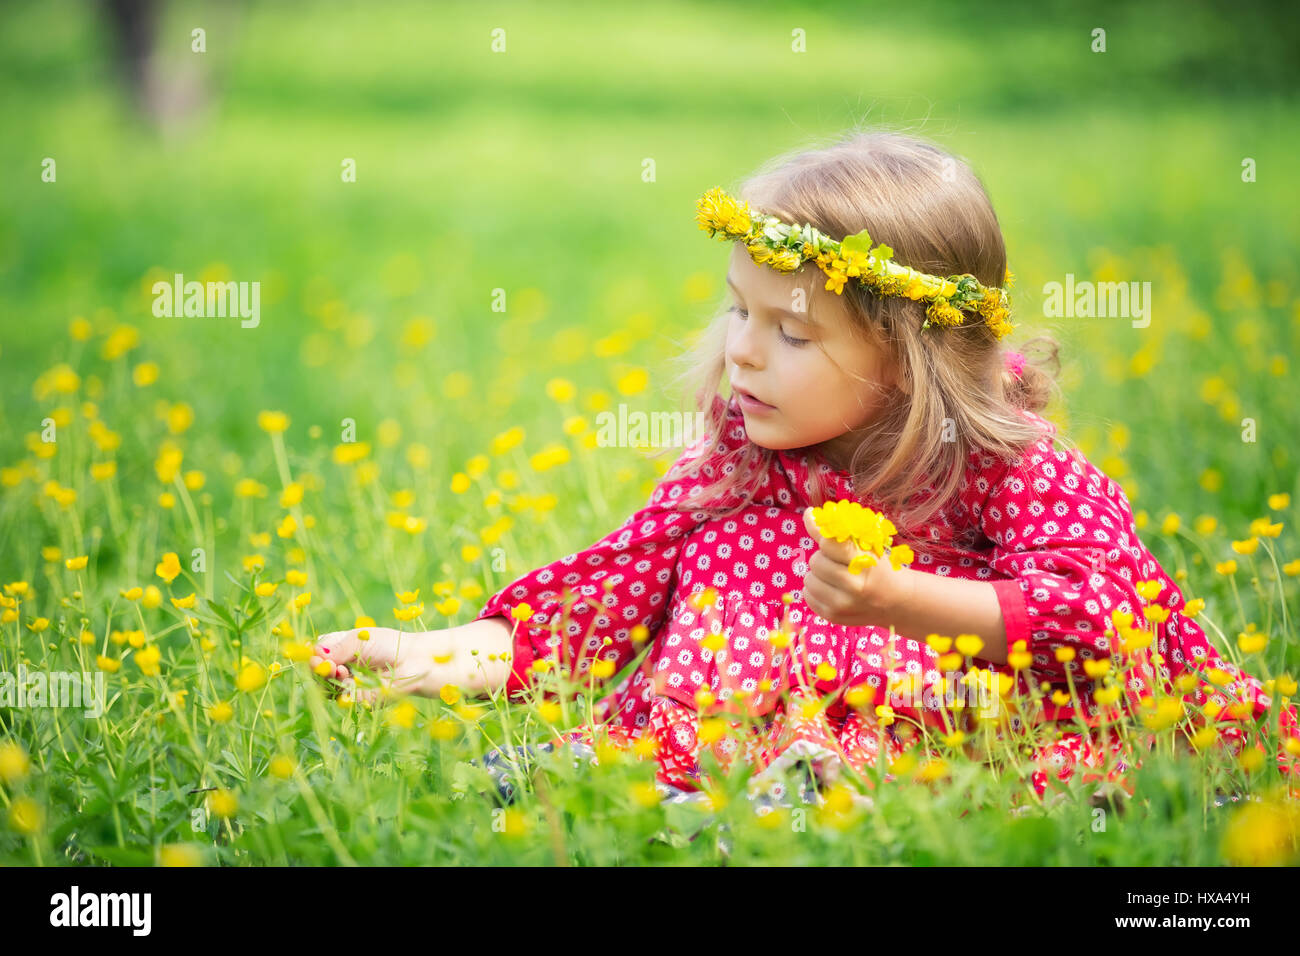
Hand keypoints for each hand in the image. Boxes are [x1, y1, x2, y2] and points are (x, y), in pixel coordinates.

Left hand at [800, 506, 908, 627]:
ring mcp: (843, 605)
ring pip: (808, 579)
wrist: (896, 601)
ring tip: (837, 577)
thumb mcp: (864, 545)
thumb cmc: (877, 566)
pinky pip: (806, 595)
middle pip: (815, 561)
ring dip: (818, 574)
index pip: (828, 543)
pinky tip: (833, 589)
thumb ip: (833, 531)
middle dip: (824, 558)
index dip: (829, 542)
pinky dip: (816, 589)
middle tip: (841, 563)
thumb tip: (808, 514)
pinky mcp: (832, 617)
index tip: (839, 546)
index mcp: (865, 563)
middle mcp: (854, 587)